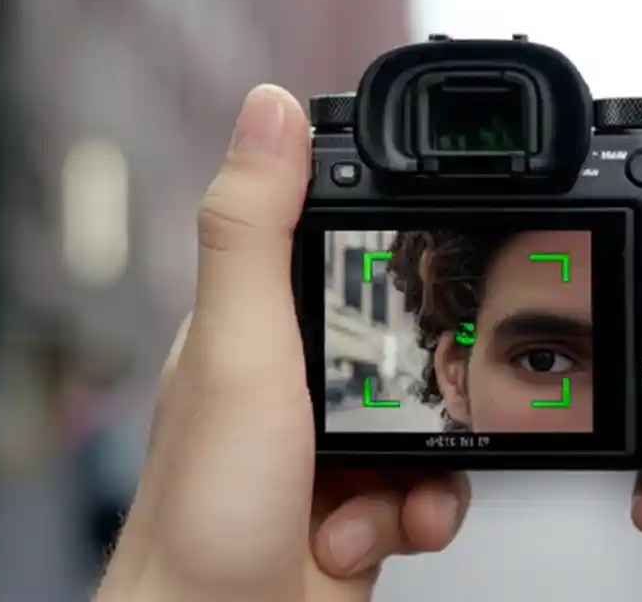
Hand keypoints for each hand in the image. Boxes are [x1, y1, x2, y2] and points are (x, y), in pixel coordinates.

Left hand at [94, 86, 469, 601]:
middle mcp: (295, 383)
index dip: (396, 252)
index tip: (438, 260)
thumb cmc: (203, 516)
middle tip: (414, 405)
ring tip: (384, 494)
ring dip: (427, 467)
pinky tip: (376, 531)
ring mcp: (335, 447)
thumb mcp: (241, 351)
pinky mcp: (369, 503)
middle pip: (408, 341)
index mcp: (257, 328)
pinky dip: (423, 512)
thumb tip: (270, 110)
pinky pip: (437, 483)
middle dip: (431, 385)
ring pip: (436, 418)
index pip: (340, 251)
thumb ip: (257, 231)